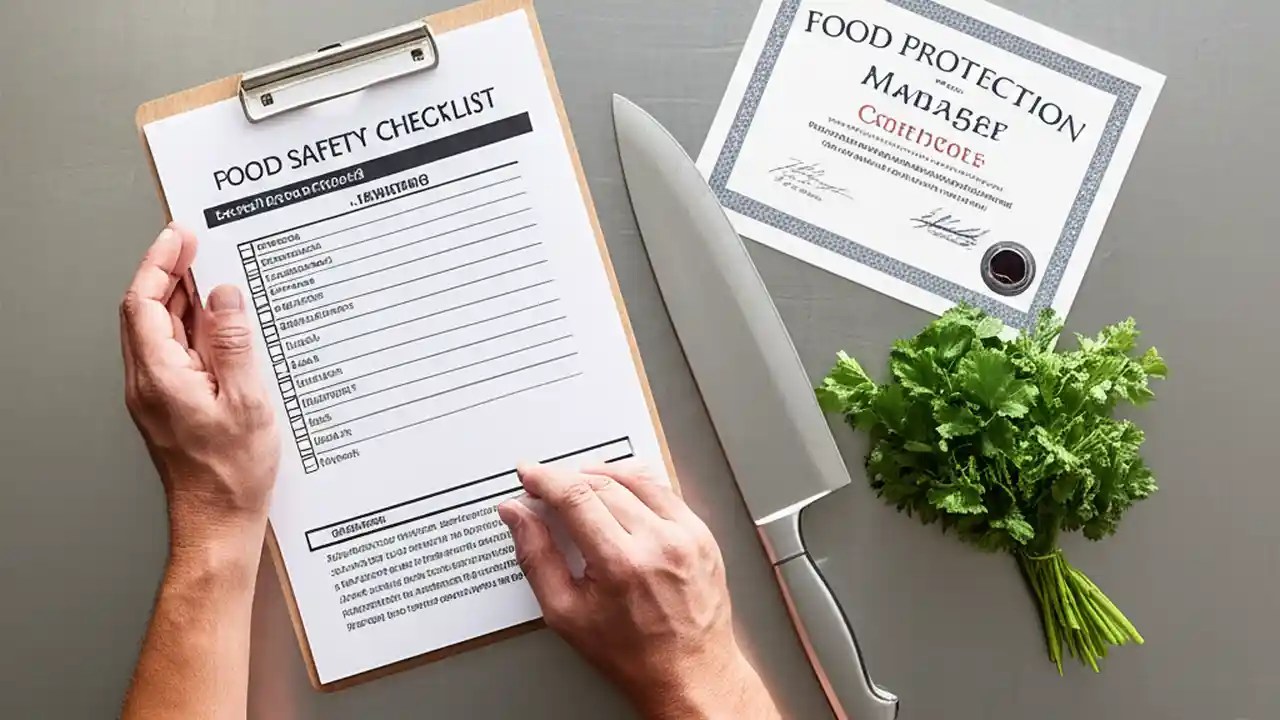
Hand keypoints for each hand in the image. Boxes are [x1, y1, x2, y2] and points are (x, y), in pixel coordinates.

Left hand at [120, 225, 279, 546]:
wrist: (217, 521)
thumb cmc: (230, 475)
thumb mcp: (246, 402)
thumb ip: (234, 344)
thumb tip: (225, 297)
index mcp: (160, 377)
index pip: (145, 302)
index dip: (160, 262)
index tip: (180, 236)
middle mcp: (148, 383)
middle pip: (146, 311)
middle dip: (168, 272)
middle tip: (196, 245)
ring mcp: (156, 395)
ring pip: (158, 331)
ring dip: (180, 298)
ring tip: (210, 275)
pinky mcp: (170, 404)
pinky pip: (173, 352)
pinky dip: (190, 327)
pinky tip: (217, 324)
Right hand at [498, 462, 779, 719]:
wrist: (689, 674)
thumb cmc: (630, 654)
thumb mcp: (565, 613)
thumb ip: (536, 556)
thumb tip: (517, 515)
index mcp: (621, 563)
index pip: (575, 497)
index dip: (546, 479)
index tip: (529, 475)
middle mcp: (659, 543)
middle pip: (602, 485)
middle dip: (566, 477)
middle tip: (545, 484)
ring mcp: (687, 536)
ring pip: (635, 479)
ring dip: (601, 473)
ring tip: (577, 480)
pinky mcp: (703, 535)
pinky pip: (665, 492)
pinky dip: (636, 482)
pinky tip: (619, 487)